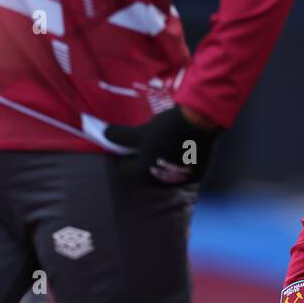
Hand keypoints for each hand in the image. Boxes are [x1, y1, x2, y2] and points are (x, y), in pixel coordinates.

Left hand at [105, 105, 219, 185]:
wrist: (201, 122)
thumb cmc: (167, 127)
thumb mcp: (141, 131)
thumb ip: (120, 136)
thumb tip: (103, 133)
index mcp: (144, 173)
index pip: (128, 168)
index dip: (128, 155)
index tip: (133, 145)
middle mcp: (162, 181)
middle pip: (149, 172)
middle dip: (147, 161)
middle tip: (151, 144)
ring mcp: (181, 179)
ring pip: (168, 173)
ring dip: (166, 164)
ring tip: (168, 145)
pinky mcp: (197, 174)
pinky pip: (184, 172)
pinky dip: (182, 164)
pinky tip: (183, 150)